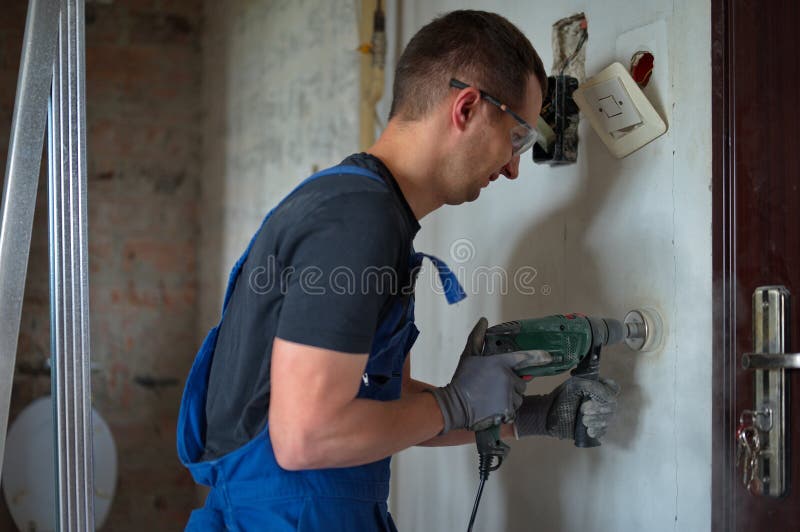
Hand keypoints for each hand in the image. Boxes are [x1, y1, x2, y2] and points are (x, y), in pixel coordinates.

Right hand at [426, 318, 545, 432]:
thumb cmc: (462, 380)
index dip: (539, 357)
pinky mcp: (508, 409)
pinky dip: (507, 409)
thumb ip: (477, 337)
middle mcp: (507, 378)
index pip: (525, 357)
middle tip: (495, 386)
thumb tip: (483, 320)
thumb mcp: (468, 356)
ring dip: (510, 396)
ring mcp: (509, 395)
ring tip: (492, 397)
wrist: (455, 405)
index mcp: (500, 363)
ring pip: (518, 396)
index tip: (549, 357)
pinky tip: (493, 407)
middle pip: (521, 382)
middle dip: (512, 383)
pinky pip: (514, 408)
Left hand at [514, 376, 619, 439]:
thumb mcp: (576, 385)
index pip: (613, 388)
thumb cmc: (563, 397)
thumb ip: (593, 386)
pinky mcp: (596, 430)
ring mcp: (601, 417)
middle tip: (583, 410)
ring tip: (583, 420)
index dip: (607, 391)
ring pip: (608, 419)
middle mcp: (603, 403)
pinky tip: (587, 429)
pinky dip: (596, 430)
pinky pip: (603, 431)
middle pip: (612, 405)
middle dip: (598, 408)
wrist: (549, 413)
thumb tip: (605, 393)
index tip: (594, 395)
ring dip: (596, 420)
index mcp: (599, 389)